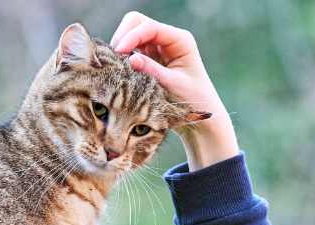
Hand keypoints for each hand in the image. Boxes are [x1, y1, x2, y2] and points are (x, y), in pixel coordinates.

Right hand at [110, 12, 239, 169]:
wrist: (200, 111)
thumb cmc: (192, 98)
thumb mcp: (172, 84)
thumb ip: (152, 71)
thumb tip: (130, 59)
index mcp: (179, 40)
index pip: (149, 27)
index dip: (131, 37)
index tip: (119, 53)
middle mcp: (167, 38)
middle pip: (137, 23)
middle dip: (123, 37)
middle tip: (114, 59)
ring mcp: (156, 46)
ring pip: (130, 34)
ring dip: (121, 47)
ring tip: (116, 67)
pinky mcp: (148, 57)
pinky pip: (130, 50)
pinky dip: (122, 57)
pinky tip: (120, 70)